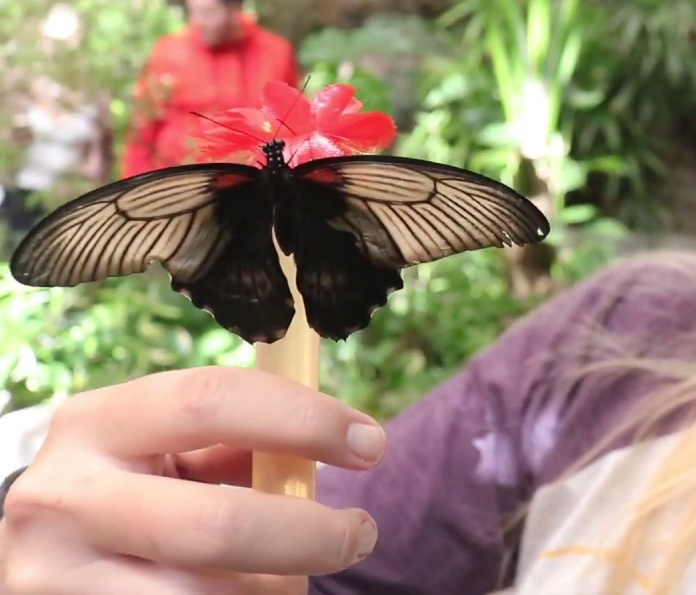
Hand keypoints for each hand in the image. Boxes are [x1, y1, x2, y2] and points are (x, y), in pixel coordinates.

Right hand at [0, 367, 384, 593]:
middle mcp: (61, 498)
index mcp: (95, 423)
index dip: (305, 419)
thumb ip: (237, 444)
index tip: (372, 443)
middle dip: (311, 535)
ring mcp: (54, 578)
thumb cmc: (134, 495)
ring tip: (293, 575)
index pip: (213, 400)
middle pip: (218, 524)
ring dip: (276, 587)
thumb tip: (342, 442)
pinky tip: (248, 594)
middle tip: (359, 534)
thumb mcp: (168, 455)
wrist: (43, 565)